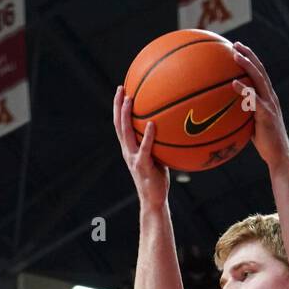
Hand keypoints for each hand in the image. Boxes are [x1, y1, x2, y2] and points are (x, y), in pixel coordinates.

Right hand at [113, 86, 168, 207]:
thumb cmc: (157, 179)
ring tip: (131, 99)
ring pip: (126, 133)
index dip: (118, 108)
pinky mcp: (142, 165)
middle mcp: (127, 151)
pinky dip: (148, 136)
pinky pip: (145, 148)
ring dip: (127, 115)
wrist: (153, 200)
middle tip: (121, 88)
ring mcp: (133, 158)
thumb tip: (170, 128)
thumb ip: (158, 143)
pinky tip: (152, 124)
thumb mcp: (157, 157)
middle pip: (118, 124)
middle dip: (118, 105)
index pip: (120, 124)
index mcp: (128, 148)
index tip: (121, 90)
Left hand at [230, 41, 288, 172]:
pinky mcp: (267, 114)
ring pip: (259, 79)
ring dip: (247, 65)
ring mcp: (270, 104)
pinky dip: (244, 89)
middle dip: (248, 55)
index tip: (238, 50)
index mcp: (268, 98)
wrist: (278, 156)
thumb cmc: (264, 143)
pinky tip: (233, 83)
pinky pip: (254, 99)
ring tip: (235, 55)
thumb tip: (224, 111)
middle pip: (260, 70)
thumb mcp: (251, 124)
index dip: (251, 60)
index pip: (260, 74)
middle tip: (235, 44)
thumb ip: (242, 113)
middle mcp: (271, 97)